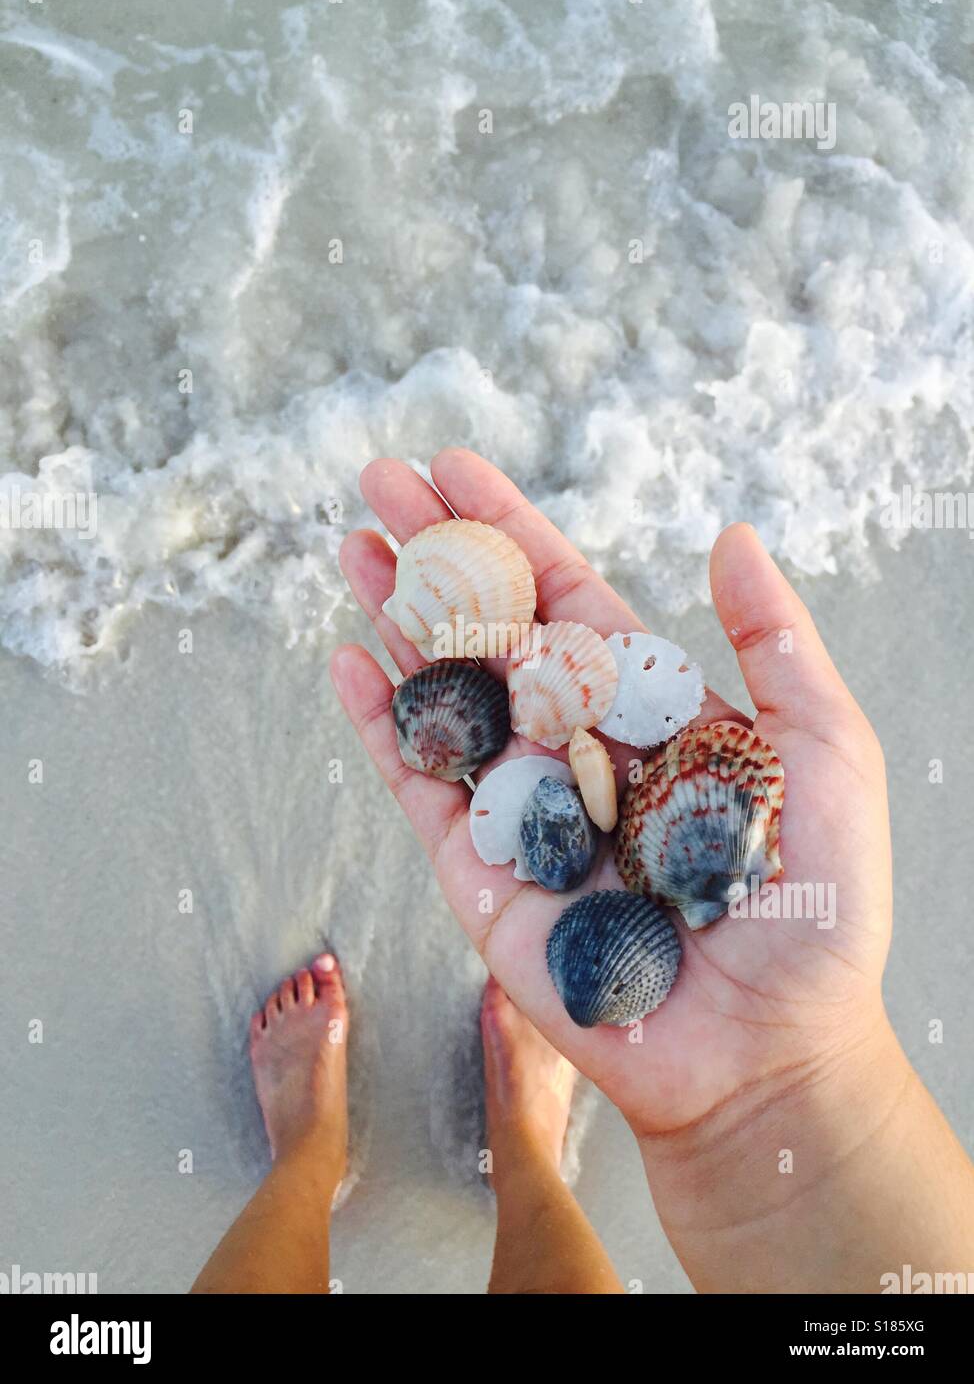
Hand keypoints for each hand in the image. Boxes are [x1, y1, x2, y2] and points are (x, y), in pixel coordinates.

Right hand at [332, 448, 891, 1136]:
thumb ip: (777, 646)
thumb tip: (732, 534)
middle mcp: (578, 746)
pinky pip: (423, 788)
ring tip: (352, 550)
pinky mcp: (483, 875)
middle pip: (491, 632)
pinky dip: (385, 727)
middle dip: (436, 557)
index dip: (510, 530)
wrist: (768, 1048)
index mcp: (651, 708)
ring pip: (447, 697)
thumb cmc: (815, 907)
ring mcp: (524, 808)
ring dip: (398, 623)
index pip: (566, 597)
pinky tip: (351, 663)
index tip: (456, 467)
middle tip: (378, 482)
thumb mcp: (825, 754)